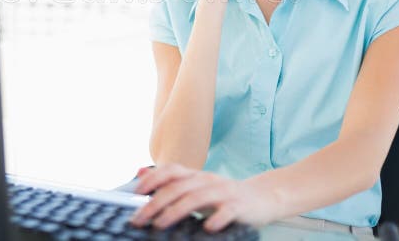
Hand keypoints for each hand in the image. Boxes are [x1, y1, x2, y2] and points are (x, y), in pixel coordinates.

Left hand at [129, 163, 278, 231]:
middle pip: (178, 187)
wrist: (263, 197)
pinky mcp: (240, 205)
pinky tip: (207, 228)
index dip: (151, 179)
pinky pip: (227, 211)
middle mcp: (207, 180)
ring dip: (176, 211)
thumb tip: (140, 173)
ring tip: (161, 224)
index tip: (135, 193)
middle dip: (156, 203)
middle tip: (140, 219)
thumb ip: (170, 181)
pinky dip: (216, 218)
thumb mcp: (196, 185)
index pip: (170, 171)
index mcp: (196, 175)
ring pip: (197, 198)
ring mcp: (224, 191)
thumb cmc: (225, 195)